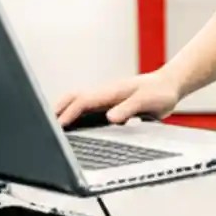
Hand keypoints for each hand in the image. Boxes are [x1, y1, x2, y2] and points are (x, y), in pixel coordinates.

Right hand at [54, 70, 182, 126]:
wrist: (170, 85)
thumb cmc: (160, 92)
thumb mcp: (148, 101)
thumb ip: (130, 108)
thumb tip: (110, 117)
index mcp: (111, 91)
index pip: (83, 101)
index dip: (70, 113)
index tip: (59, 125)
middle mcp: (105, 94)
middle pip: (74, 98)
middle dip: (58, 109)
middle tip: (45, 125)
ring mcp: (107, 99)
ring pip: (79, 103)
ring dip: (65, 112)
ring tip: (53, 129)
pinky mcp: (111, 105)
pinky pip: (89, 110)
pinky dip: (76, 116)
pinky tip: (74, 129)